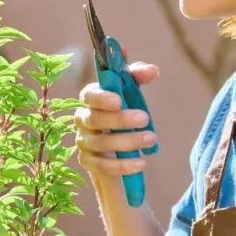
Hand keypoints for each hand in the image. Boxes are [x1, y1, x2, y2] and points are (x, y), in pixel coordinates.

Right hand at [74, 55, 159, 185]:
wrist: (117, 148)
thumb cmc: (124, 111)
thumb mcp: (131, 93)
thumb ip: (139, 78)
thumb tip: (153, 70)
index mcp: (91, 99)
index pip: (89, 95)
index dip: (101, 98)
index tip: (118, 100)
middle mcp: (82, 119)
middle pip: (94, 120)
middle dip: (119, 120)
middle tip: (144, 118)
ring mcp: (83, 142)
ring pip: (100, 143)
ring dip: (126, 141)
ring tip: (151, 139)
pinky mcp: (88, 162)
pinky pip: (102, 166)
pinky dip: (122, 165)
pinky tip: (141, 163)